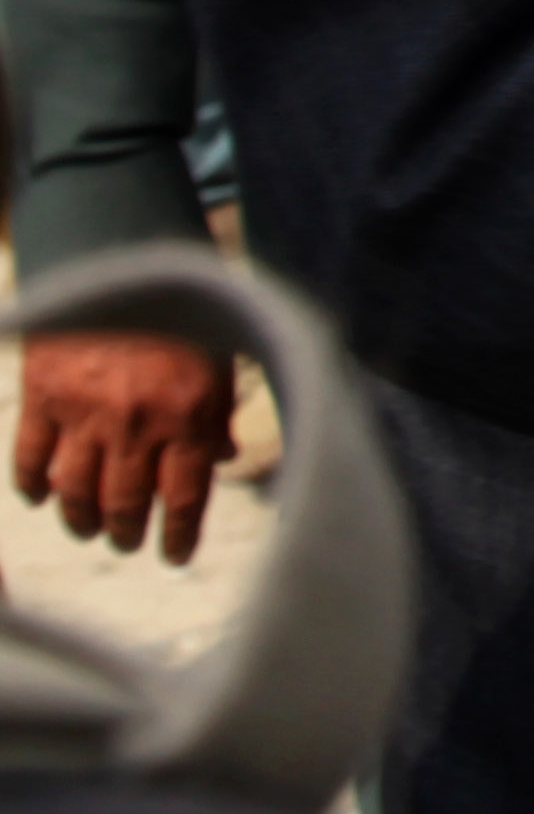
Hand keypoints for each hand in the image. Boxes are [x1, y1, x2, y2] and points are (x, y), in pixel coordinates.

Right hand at [17, 329, 238, 562]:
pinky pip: (28, 458)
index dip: (177, 538)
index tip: (173, 558)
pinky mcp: (41, 395)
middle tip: (128, 542)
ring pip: (74, 492)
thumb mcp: (220, 356)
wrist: (123, 254)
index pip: (183, 499)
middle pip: (124, 504)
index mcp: (191, 415)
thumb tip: (223, 460)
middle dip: (126, 533)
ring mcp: (85, 412)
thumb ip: (218, 411)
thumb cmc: (182, 309)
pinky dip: (32, 485)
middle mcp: (137, 422)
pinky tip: (41, 496)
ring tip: (90, 529)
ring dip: (80, 519)